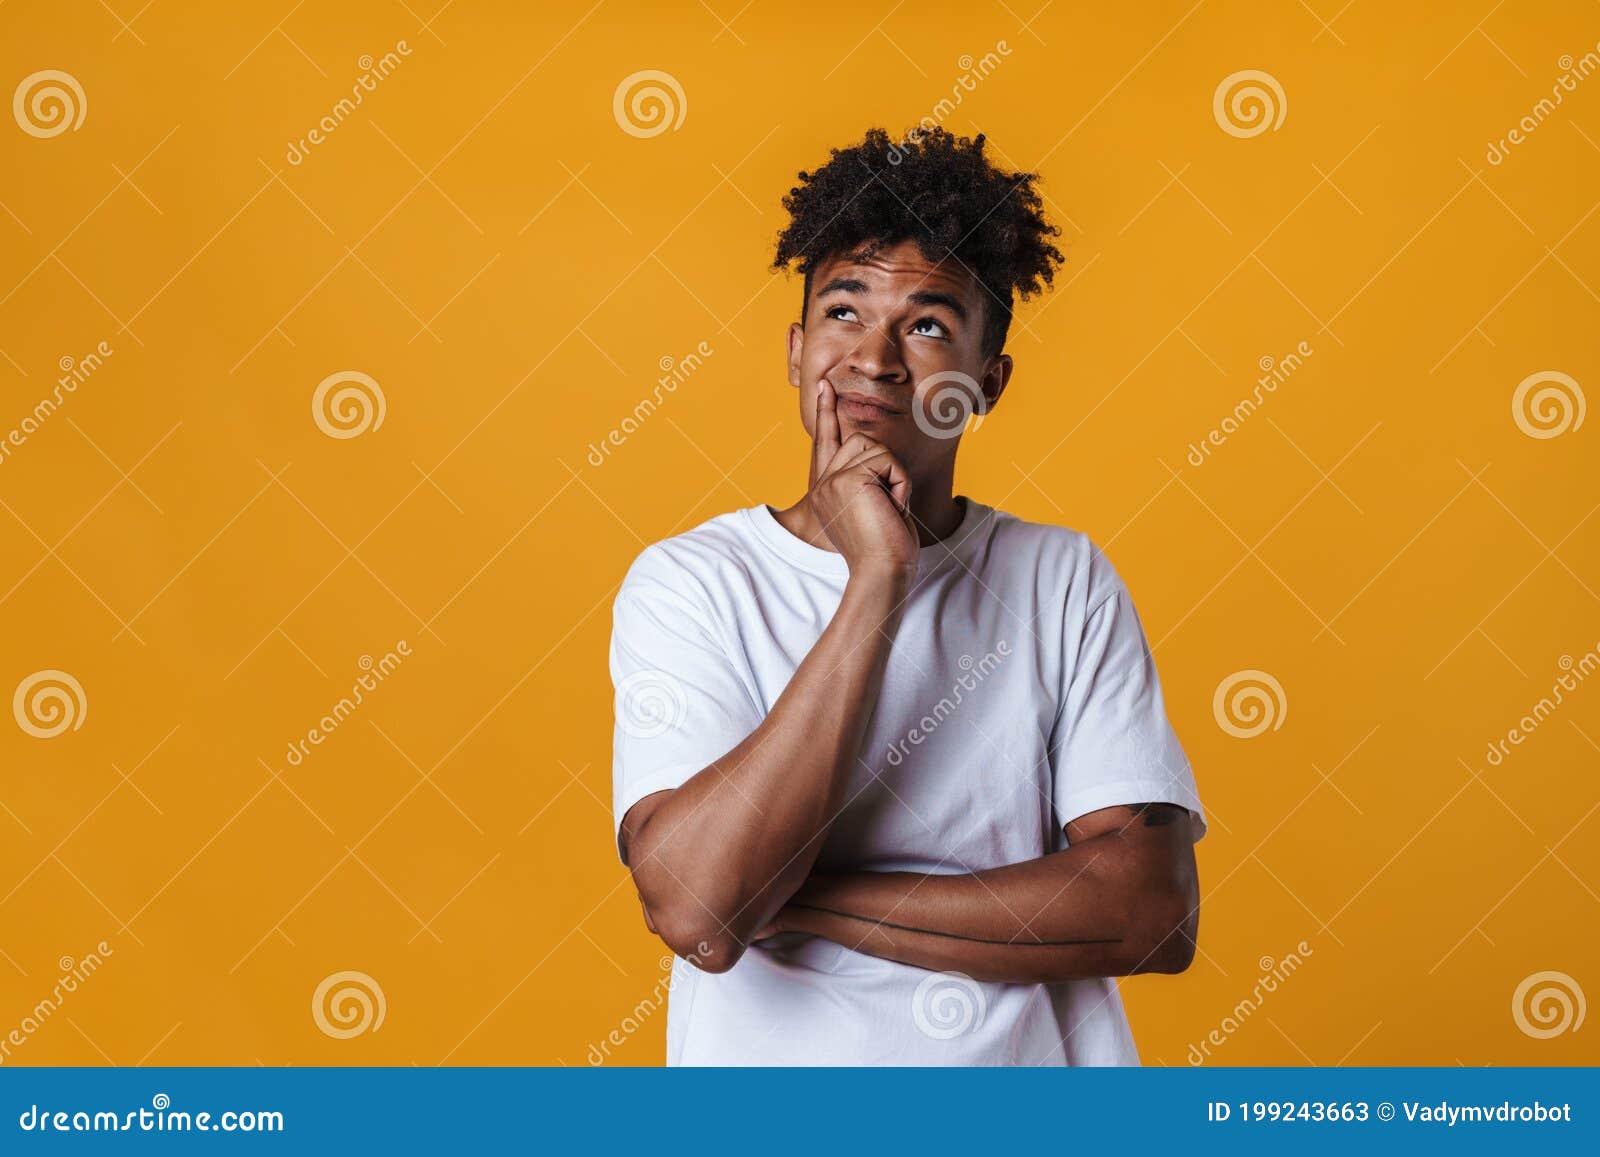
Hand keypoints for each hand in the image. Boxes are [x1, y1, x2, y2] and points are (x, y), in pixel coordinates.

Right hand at [806, 380, 917, 576]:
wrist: (881, 572)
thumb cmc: (885, 549)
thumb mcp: (873, 508)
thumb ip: (867, 480)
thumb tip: (875, 452)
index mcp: (825, 490)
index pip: (826, 442)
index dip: (825, 412)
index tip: (824, 385)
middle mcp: (822, 483)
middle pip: (861, 440)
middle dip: (886, 467)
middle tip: (888, 505)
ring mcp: (832, 480)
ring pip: (875, 447)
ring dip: (894, 476)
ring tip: (889, 508)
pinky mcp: (847, 479)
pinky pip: (889, 461)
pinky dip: (900, 484)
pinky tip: (892, 508)